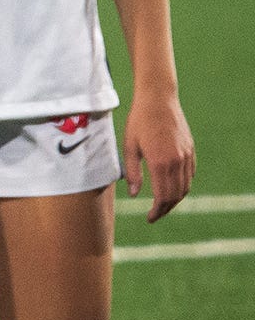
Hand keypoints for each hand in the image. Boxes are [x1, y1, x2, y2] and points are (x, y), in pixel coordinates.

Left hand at [122, 91, 193, 220]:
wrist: (158, 100)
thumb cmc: (138, 122)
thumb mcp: (129, 147)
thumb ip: (132, 173)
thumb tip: (135, 194)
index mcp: (160, 163)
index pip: (163, 196)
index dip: (157, 211)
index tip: (150, 218)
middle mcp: (177, 161)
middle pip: (176, 195)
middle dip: (166, 209)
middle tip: (155, 216)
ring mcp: (186, 156)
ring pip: (185, 186)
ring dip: (175, 199)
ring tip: (162, 205)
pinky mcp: (191, 150)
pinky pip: (190, 174)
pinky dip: (183, 186)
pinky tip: (172, 188)